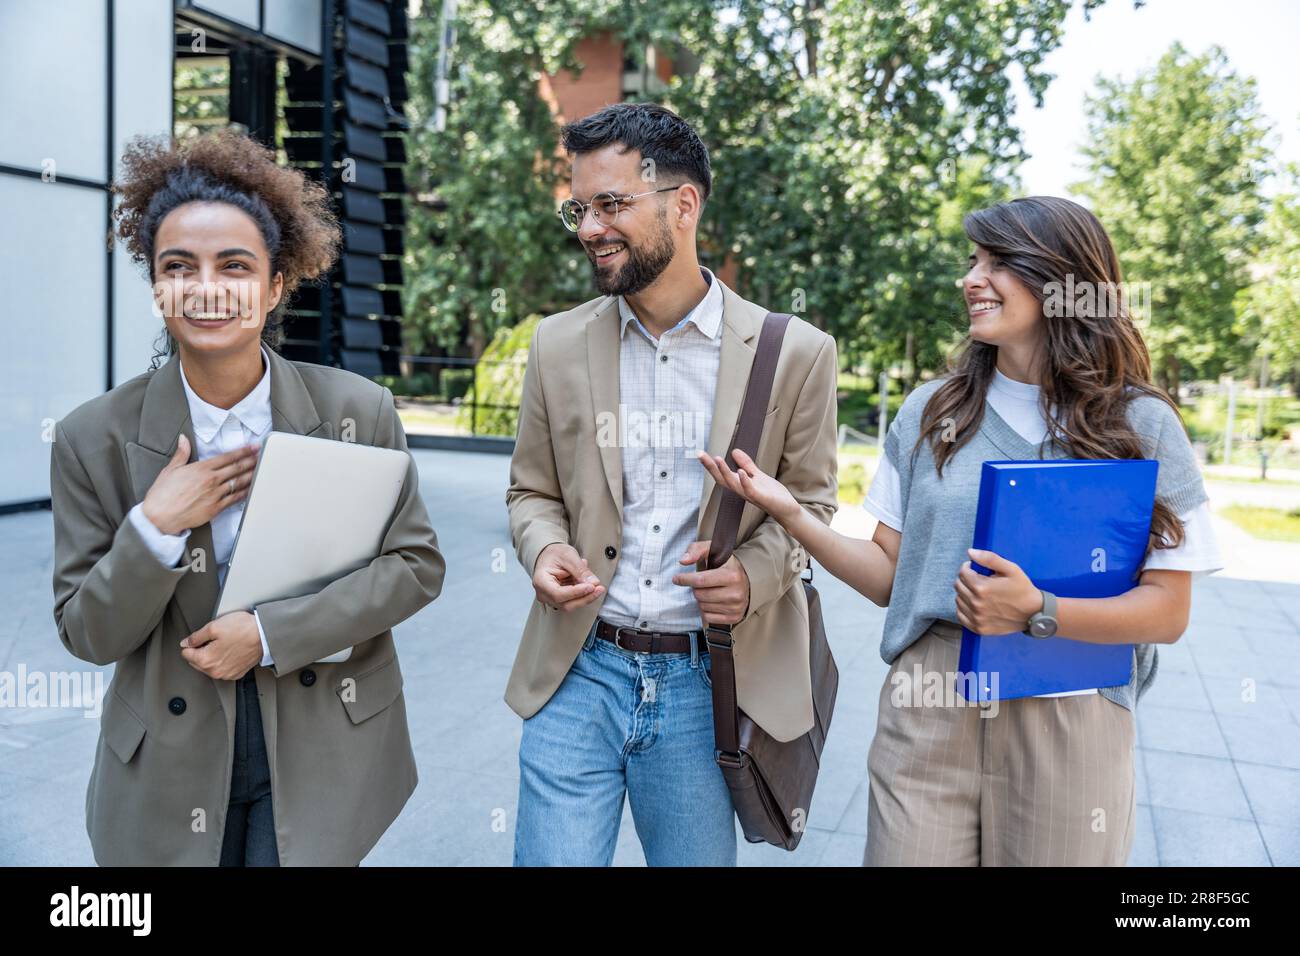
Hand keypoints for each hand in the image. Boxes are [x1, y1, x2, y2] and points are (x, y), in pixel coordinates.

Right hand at [141, 434, 259, 534]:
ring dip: (251, 475)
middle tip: (262, 456)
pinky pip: (235, 499)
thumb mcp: (170, 470)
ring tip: (261, 470)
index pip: (228, 457)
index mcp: (201, 468)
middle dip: (252, 461)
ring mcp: (215, 494)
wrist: (160, 517)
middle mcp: (211, 480)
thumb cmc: (162, 494)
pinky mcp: (216, 508)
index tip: (253, 447)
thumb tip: (184, 439)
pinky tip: (251, 489)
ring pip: (239, 483)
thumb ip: (181, 454)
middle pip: (237, 468)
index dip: (243, 451)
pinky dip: (245, 493)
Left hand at [180, 611, 262, 679]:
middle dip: (201, 650)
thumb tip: (186, 642)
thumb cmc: (243, 630)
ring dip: (212, 656)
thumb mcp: (214, 626)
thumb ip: (196, 636)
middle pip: (196, 661)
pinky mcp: (236, 673)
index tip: (201, 638)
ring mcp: (226, 674)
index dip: (192, 642)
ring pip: (209, 666)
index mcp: (206, 660)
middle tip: (214, 639)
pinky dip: (224, 661)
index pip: (186, 653)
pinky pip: (222, 668)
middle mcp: (215, 671)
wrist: (265, 635)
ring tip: (224, 643)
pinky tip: (231, 650)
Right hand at [532, 542, 604, 611]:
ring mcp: (550, 599)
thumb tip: (594, 582)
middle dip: (585, 598)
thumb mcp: (568, 556)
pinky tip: (589, 584)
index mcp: (541, 581)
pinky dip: (583, 594)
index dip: (576, 592)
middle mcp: (543, 594)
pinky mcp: (559, 600)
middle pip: (565, 604)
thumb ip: (580, 570)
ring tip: (596, 583)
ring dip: (586, 597)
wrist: (549, 555)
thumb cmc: (554, 554)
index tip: (591, 587)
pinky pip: (573, 601)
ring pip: (571, 605)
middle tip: (599, 588)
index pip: (558, 594)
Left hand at [673, 539, 750, 625]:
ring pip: (702, 607)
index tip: (676, 578)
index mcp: (732, 575)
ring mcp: (736, 607)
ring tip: (709, 590)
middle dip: (696, 588)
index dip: (685, 579)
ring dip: (701, 599)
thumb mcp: (713, 550)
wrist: (748, 580)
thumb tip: (683, 561)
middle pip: (700, 595)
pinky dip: (706, 610)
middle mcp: (736, 593)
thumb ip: (696, 550)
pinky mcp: (734, 618)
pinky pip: (708, 618)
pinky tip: (713, 601)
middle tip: (701, 583)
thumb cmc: (726, 565)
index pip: (700, 581)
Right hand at [697, 448, 801, 526]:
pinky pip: (750, 490)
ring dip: (724, 472)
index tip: (700, 453)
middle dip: (711, 467)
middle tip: (700, 455)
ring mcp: (750, 495)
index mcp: (740, 484)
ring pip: (733, 484)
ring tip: (717, 459)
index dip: (710, 464)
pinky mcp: (761, 498)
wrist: (787, 509)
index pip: (721, 474)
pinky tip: (741, 472)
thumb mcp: (758, 475)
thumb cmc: (772, 494)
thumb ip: (746, 464)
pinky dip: (744, 481)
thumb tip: (734, 451)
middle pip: (722, 479)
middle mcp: (741, 490)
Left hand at [953, 548, 1042, 635]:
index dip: (968, 567)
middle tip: (977, 579)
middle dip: (965, 579)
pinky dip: (964, 608)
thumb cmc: (1023, 589)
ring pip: (958, 600)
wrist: (1035, 613)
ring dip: (964, 593)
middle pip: (958, 586)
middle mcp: (976, 604)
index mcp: (982, 587)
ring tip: (978, 592)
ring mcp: (976, 618)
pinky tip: (974, 604)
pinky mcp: (978, 628)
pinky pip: (960, 615)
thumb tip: (970, 552)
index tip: (975, 569)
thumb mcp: (1011, 569)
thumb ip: (989, 558)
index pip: (963, 573)